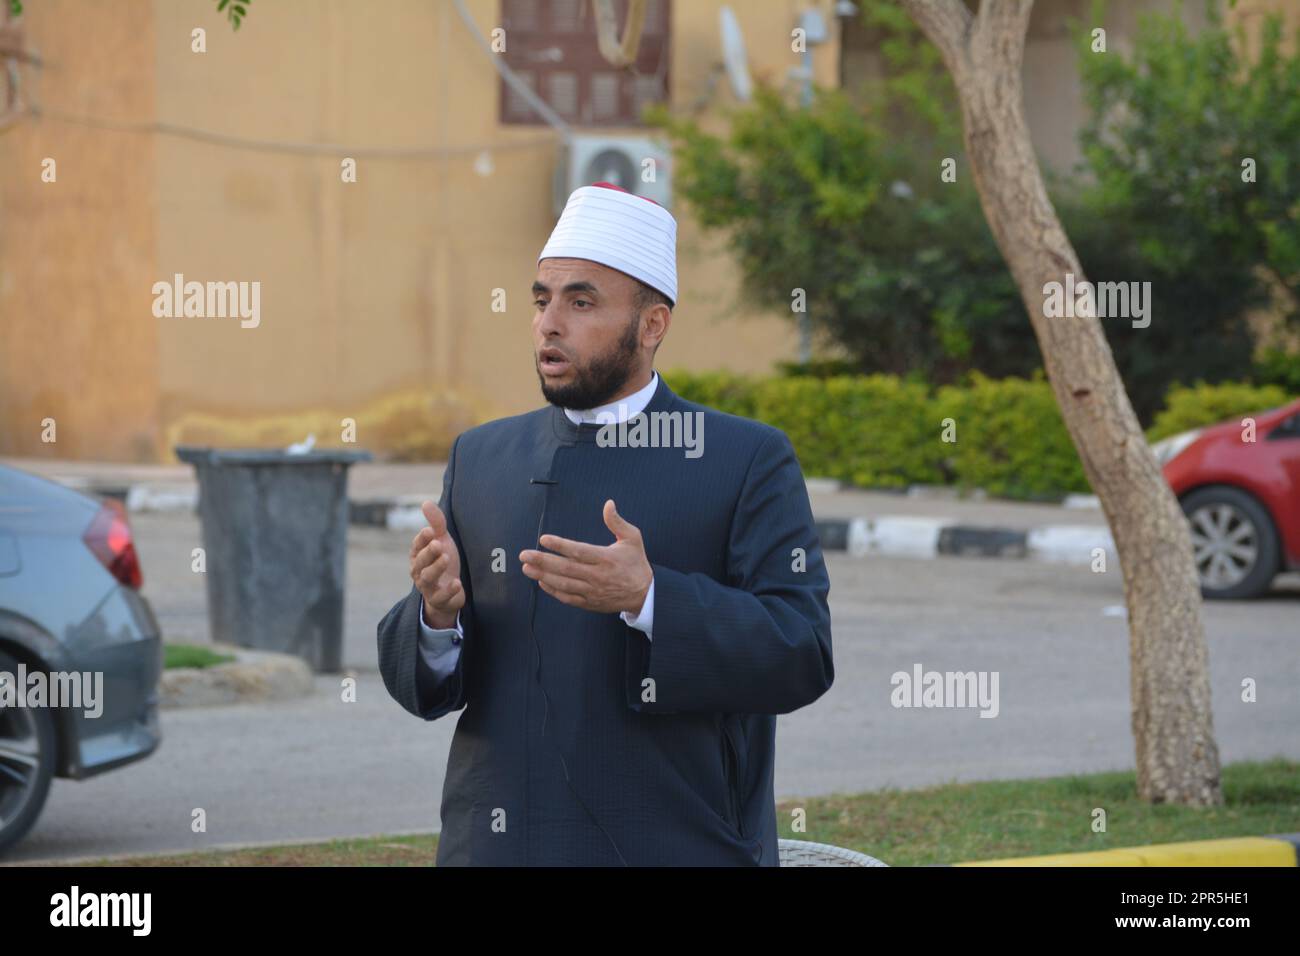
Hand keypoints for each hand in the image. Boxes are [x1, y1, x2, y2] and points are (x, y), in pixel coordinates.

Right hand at [410, 500, 464, 628]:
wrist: (449, 591)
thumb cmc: (442, 561)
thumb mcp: (442, 540)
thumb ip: (436, 523)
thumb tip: (425, 502)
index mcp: (418, 555)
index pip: (416, 546)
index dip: (422, 539)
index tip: (430, 531)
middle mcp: (419, 571)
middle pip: (420, 562)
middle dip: (428, 553)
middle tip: (439, 544)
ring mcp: (428, 586)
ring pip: (427, 578)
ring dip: (436, 568)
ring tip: (447, 558)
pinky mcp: (438, 600)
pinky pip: (440, 597)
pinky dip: (448, 591)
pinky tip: (456, 583)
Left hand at [520, 499, 652, 614]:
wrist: (644, 594)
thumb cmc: (636, 563)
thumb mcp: (633, 538)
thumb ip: (617, 522)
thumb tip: (608, 504)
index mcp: (606, 558)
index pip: (579, 551)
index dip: (560, 545)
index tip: (543, 539)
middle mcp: (597, 576)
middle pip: (566, 568)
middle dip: (543, 561)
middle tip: (524, 554)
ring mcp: (592, 591)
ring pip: (564, 584)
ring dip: (543, 576)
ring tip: (527, 568)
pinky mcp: (590, 602)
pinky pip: (568, 598)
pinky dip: (553, 591)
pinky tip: (542, 581)